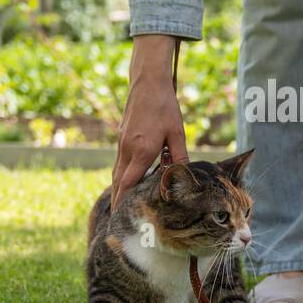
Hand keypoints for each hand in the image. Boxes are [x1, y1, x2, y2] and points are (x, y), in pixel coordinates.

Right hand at [112, 35, 187, 205]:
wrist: (147, 82)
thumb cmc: (165, 106)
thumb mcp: (177, 133)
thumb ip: (179, 157)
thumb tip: (185, 178)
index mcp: (142, 151)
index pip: (129, 184)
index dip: (125, 202)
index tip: (123, 217)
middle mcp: (127, 150)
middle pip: (119, 182)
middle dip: (118, 201)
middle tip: (120, 219)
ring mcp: (122, 144)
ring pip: (118, 173)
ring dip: (119, 189)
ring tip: (122, 206)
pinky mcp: (122, 138)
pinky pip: (120, 163)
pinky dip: (122, 176)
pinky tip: (129, 182)